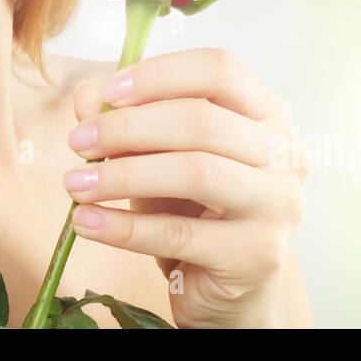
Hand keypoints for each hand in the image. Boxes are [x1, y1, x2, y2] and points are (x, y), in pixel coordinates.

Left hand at [63, 48, 309, 327]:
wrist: (231, 290)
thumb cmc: (197, 211)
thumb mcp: (158, 159)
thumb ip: (126, 124)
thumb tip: (86, 97)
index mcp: (268, 114)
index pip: (219, 70)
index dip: (160, 75)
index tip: (108, 92)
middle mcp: (284, 153)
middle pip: (203, 121)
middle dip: (129, 127)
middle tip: (78, 142)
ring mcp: (279, 205)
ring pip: (196, 172)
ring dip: (124, 175)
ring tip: (76, 183)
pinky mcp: (258, 255)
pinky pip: (179, 233)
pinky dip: (124, 227)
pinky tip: (86, 221)